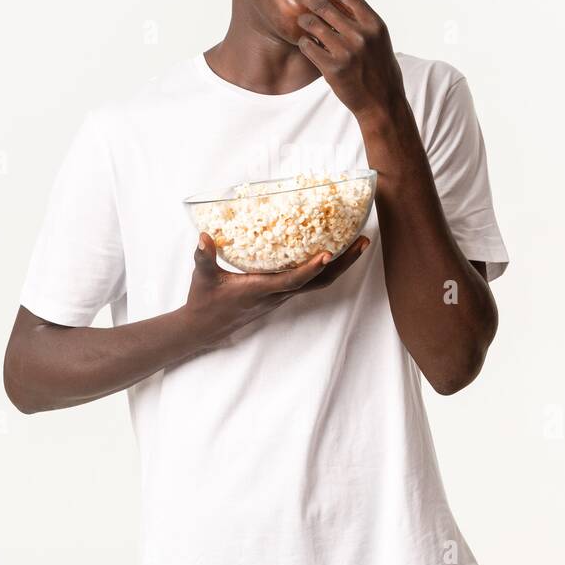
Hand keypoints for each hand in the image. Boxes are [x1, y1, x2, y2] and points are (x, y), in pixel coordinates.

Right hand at [182, 231, 370, 346]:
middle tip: (363, 242)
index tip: (326, 255)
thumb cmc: (205, 301)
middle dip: (343, 263)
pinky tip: (333, 250)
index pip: (290, 281)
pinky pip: (310, 281)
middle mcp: (276, 294)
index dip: (309, 270)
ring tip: (359, 243)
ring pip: (319, 282)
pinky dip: (326, 268)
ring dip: (341, 265)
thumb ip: (203, 257)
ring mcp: (281, 295)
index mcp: (259, 289)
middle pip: (319, 282)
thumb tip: (204, 236)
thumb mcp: (202, 277)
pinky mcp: (281, 293)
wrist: (206, 328)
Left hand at [290, 0, 406, 123]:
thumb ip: (362, 21)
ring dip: (304, 20)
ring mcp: (345, 52)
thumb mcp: (379, 40)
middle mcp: (360, 35)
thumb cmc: (380, 69)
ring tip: (304, 21)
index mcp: (374, 25)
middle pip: (325, 6)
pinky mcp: (332, 68)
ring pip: (312, 24)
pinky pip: (308, 46)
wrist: (382, 102)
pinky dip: (304, 42)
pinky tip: (307, 44)